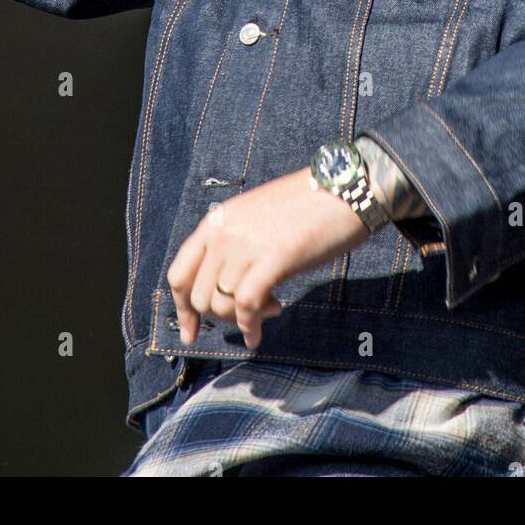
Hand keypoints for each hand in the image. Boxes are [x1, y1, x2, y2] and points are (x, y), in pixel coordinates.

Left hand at [167, 167, 374, 348]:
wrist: (345, 190)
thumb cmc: (307, 205)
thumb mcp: (256, 218)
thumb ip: (234, 244)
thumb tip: (223, 286)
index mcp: (217, 220)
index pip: (180, 272)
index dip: (182, 308)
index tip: (189, 331)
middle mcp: (225, 232)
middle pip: (200, 296)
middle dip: (220, 316)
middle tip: (248, 315)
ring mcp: (247, 243)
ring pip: (220, 304)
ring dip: (240, 320)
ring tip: (269, 309)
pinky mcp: (273, 257)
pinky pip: (246, 306)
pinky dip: (249, 327)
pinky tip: (258, 335)